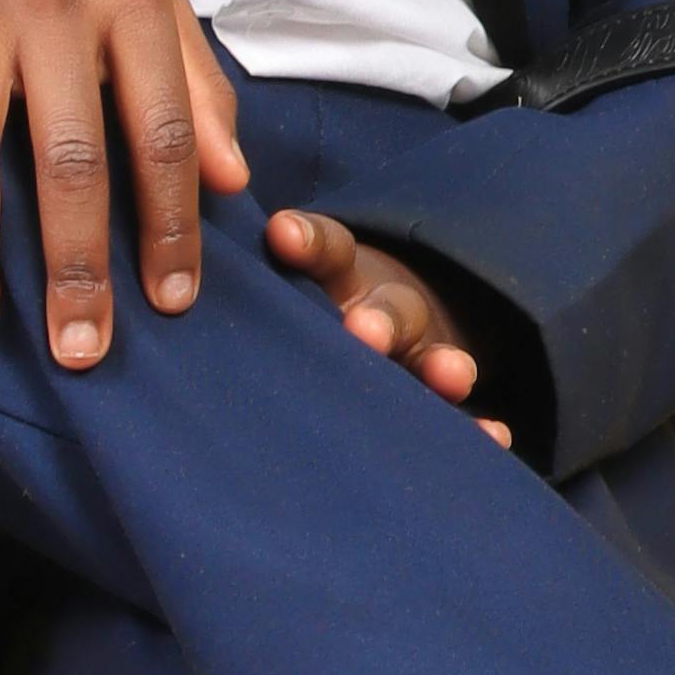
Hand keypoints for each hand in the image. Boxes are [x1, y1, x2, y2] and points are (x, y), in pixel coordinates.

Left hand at [265, 201, 512, 441]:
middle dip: (377, 317)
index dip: (306, 242)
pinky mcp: (439, 395)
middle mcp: (380, 309)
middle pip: (384, 307)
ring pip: (432, 355)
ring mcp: (418, 352)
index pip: (324, 249)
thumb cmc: (312, 305)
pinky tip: (494, 439)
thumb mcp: (293, 275)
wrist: (382, 321)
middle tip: (363, 329)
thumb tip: (181, 241)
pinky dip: (481, 426)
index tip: (282, 235)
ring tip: (450, 376)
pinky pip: (464, 414)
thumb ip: (264, 261)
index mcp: (335, 276)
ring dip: (440, 364)